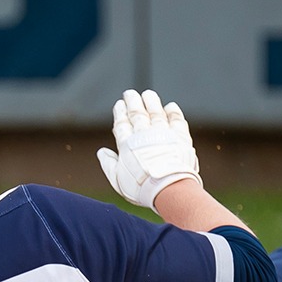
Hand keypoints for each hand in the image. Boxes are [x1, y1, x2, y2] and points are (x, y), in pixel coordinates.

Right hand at [96, 88, 201, 209]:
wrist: (168, 188)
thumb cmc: (141, 187)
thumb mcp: (118, 179)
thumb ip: (109, 164)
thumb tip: (101, 152)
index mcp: (127, 144)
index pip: (122, 124)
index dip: (120, 113)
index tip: (119, 104)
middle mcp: (144, 135)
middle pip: (137, 113)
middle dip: (133, 102)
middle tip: (130, 93)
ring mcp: (163, 134)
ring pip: (156, 112)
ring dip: (151, 102)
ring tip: (148, 94)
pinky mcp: (180, 137)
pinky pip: (177, 120)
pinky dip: (173, 112)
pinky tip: (170, 107)